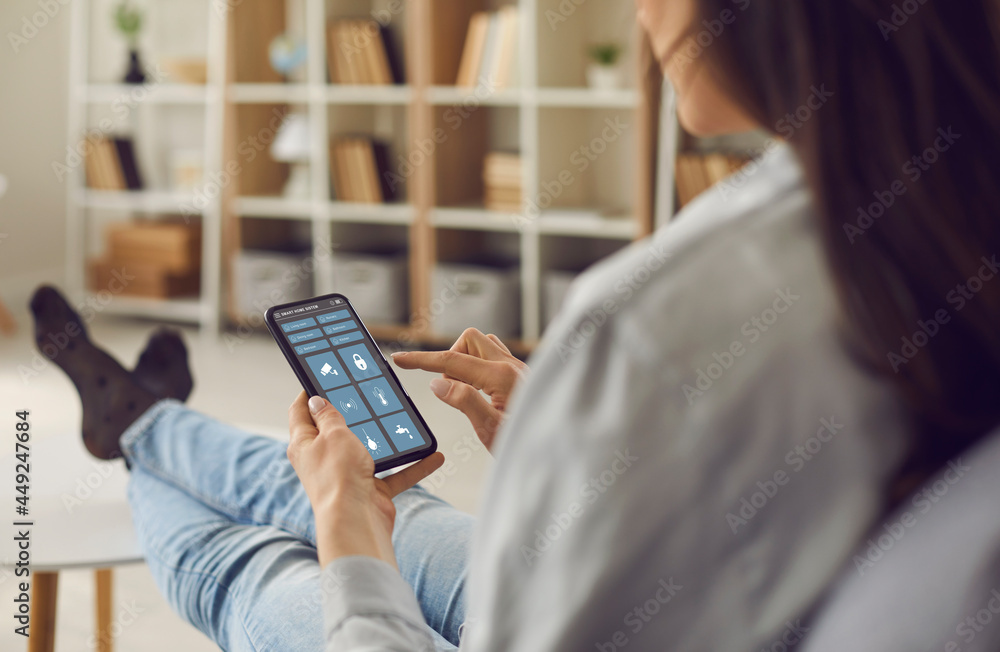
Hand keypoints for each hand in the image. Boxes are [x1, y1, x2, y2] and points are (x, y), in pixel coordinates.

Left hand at [287, 391, 443, 568]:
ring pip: (371, 450)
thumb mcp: (334, 435)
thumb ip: (328, 416)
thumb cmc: (338, 477)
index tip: (321, 376)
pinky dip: (413, 466)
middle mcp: (323, 459)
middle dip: (354, 412)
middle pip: (336, 430)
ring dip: (388, 440)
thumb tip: (316, 400)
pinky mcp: (370, 490)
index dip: (309, 392)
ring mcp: (347, 475)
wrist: (356, 522)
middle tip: (367, 392)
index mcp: (304, 444)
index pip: (301, 411)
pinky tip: (434, 456)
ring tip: (402, 420)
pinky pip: (395, 474)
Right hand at [391, 328, 526, 451]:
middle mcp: (513, 366)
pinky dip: (480, 367)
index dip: (422, 360)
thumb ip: (464, 401)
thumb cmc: (529, 446)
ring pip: (483, 345)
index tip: (400, 360)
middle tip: (452, 391)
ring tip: (467, 394)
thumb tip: (437, 383)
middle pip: (469, 341)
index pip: (452, 361)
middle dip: (451, 359)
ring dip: (466, 362)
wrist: (561, 453)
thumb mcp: (490, 430)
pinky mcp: (523, 376)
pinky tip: (481, 392)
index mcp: (502, 376)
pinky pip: (496, 356)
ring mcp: (520, 369)